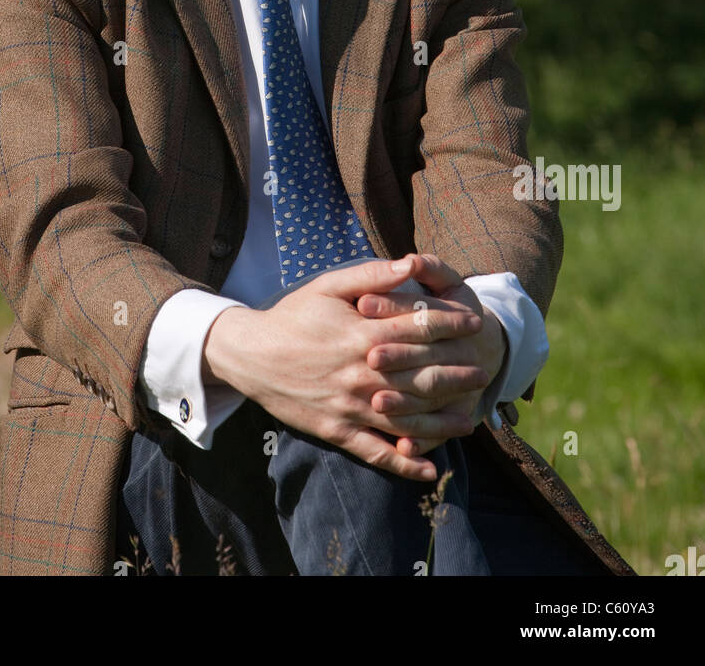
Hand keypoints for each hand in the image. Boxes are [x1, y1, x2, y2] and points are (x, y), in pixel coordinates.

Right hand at [202, 257, 489, 481]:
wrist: (250, 354)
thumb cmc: (292, 315)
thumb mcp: (328, 286)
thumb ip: (372, 277)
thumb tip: (411, 264)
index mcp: (362, 335)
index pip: (419, 329)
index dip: (451, 324)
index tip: (474, 322)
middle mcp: (361, 374)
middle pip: (422, 377)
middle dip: (458, 373)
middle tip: (483, 372)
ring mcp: (350, 407)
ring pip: (407, 420)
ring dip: (443, 423)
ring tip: (470, 421)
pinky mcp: (337, 432)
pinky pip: (376, 453)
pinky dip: (404, 464)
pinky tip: (429, 469)